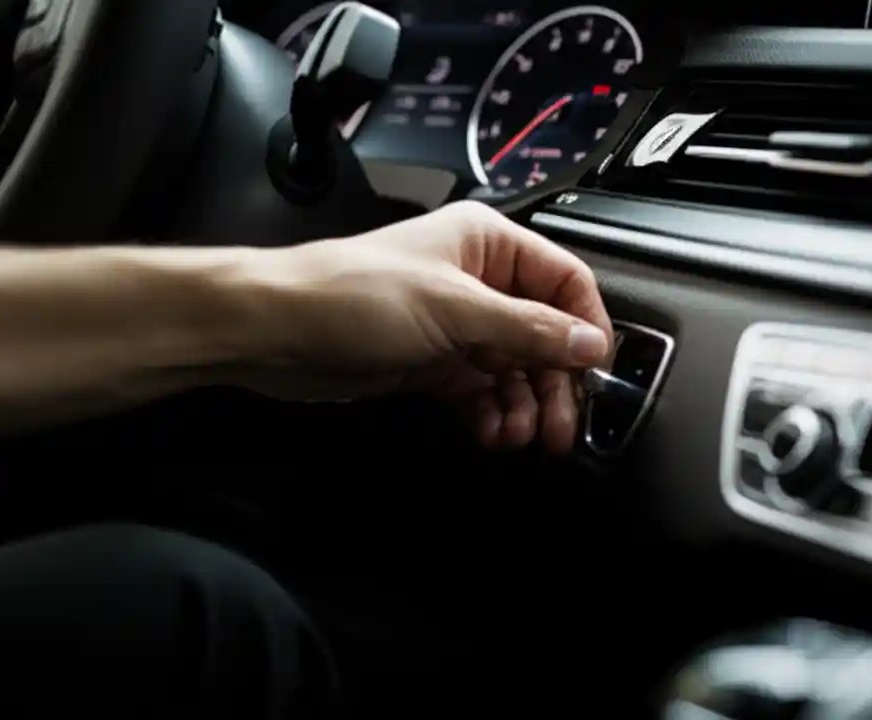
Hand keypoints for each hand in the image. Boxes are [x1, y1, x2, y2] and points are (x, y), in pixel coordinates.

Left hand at [241, 201, 612, 453]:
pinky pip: (481, 391)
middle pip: (544, 335)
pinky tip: (491, 434)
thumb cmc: (359, 298)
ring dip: (524, 406)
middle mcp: (479, 282)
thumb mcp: (454, 309)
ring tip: (519, 437)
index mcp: (489, 245)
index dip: (585, 328)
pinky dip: (492, 414)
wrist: (277, 330)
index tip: (595, 374)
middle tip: (560, 430)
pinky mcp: (433, 363)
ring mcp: (456, 326)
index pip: (564, 282)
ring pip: (515, 370)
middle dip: (554, 383)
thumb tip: (591, 345)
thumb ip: (528, 329)